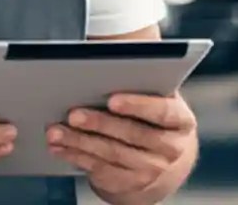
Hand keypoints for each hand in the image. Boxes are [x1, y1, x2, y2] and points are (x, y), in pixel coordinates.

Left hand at [47, 93, 197, 202]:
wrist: (165, 162)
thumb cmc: (155, 117)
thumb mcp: (158, 98)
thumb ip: (143, 79)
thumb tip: (113, 52)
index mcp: (181, 121)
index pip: (162, 112)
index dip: (138, 105)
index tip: (112, 99)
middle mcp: (170, 149)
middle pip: (131, 134)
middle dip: (100, 123)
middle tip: (74, 113)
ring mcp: (151, 170)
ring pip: (111, 154)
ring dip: (80, 141)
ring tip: (56, 129)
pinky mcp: (129, 184)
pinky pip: (99, 169)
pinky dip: (76, 156)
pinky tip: (59, 146)